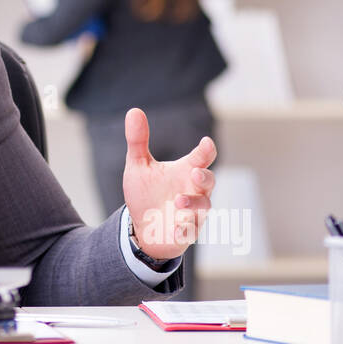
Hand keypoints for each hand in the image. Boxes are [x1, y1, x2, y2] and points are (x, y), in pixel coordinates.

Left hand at [121, 107, 215, 261]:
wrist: (142, 226)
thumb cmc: (146, 193)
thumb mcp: (138, 166)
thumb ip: (138, 141)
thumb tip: (134, 111)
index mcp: (185, 171)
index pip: (201, 157)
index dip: (206, 150)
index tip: (206, 143)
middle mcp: (193, 190)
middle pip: (208, 181)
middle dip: (205, 178)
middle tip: (195, 174)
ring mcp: (192, 212)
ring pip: (203, 207)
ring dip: (193, 204)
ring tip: (177, 201)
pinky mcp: (186, 232)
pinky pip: (190, 232)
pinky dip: (184, 230)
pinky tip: (174, 230)